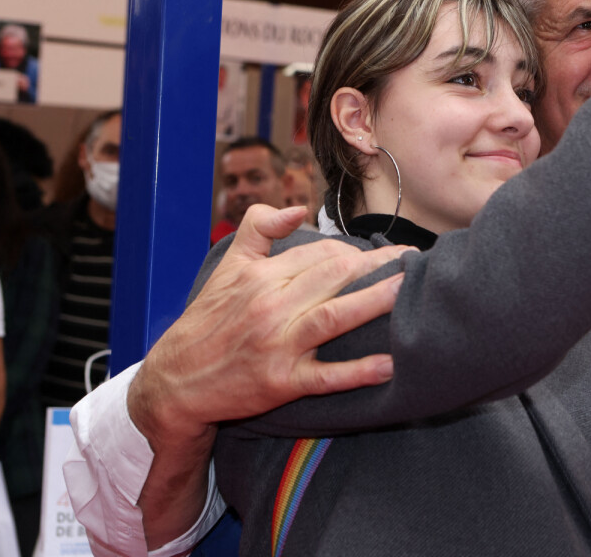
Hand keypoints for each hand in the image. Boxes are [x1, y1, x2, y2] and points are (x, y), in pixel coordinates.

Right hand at [130, 204, 411, 443]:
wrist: (174, 381)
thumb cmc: (209, 320)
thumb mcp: (227, 266)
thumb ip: (258, 227)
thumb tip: (297, 208)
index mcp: (262, 276)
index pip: (323, 254)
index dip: (359, 253)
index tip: (388, 254)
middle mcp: (271, 307)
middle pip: (336, 277)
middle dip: (380, 267)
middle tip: (417, 262)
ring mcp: (277, 346)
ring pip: (335, 317)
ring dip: (376, 303)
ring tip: (409, 291)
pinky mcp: (280, 383)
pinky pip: (325, 377)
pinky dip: (357, 372)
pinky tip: (389, 364)